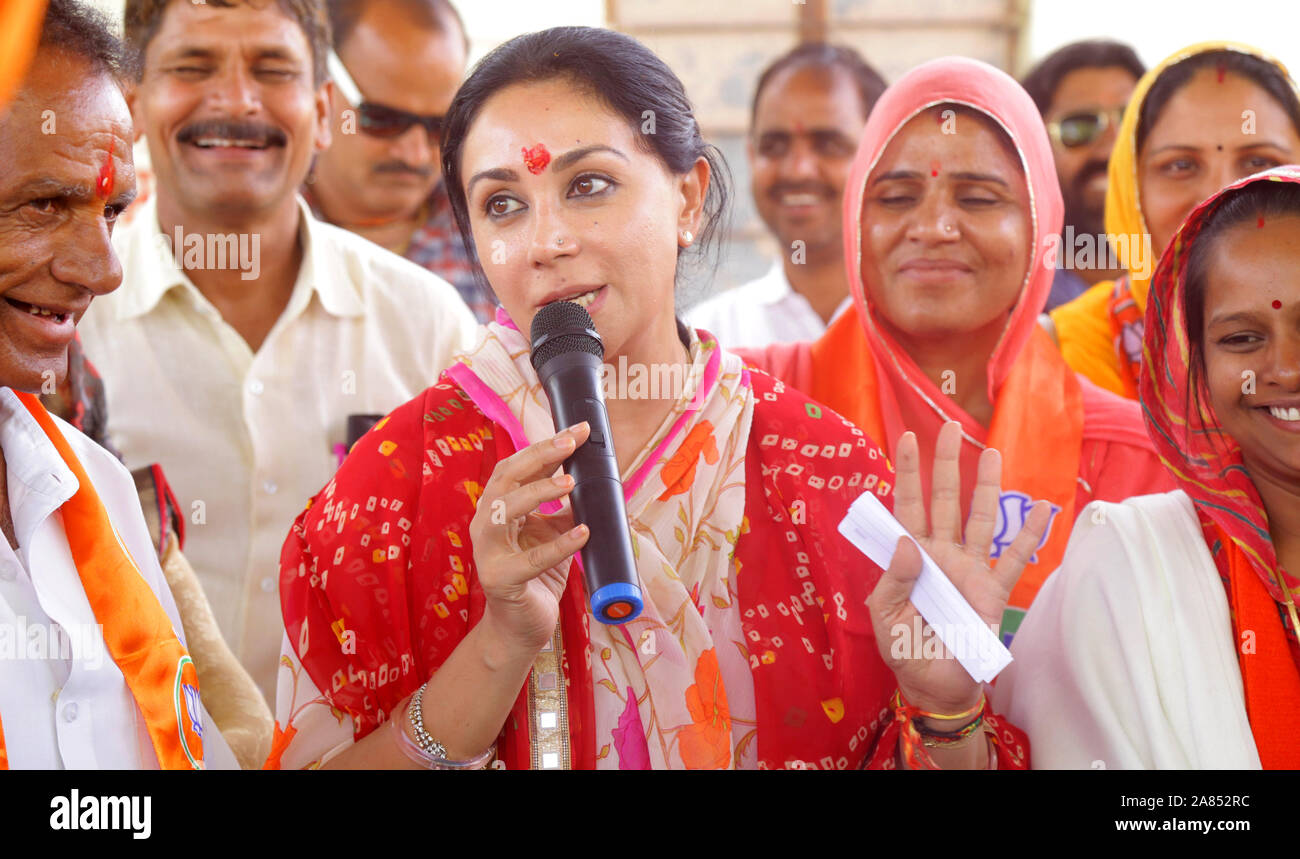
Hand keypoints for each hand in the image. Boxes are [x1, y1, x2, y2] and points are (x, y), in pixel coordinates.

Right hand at [470, 422, 591, 653]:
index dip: (545, 446)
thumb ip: (565, 510)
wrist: (520, 627)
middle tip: (571, 442)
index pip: (516, 467)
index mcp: (497, 508)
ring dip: (539, 492)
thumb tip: (594, 481)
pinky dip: (559, 544)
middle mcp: (486, 524)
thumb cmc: (535, 576)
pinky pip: (531, 559)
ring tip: (571, 482)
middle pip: (506, 479)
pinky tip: (584, 533)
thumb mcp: (552, 534)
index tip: (578, 430)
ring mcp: (489, 552)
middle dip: (539, 456)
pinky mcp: (501, 579)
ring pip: (505, 511)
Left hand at [867, 421, 1049, 717]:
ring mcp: (970, 569)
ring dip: (987, 487)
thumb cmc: (902, 648)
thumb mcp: (883, 617)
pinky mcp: (993, 592)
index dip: (906, 473)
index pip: (906, 505)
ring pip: (980, 519)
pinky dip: (1028, 535)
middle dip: (947, 465)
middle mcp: (942, 553)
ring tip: (992, 453)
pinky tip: (1041, 508)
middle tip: (950, 428)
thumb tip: (908, 545)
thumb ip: (893, 581)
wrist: (934, 685)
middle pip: (945, 500)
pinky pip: (1014, 559)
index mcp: (911, 556)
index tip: (906, 438)